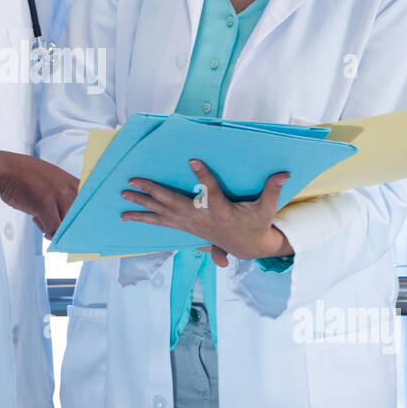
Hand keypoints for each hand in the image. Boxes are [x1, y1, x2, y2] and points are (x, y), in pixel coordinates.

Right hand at [0, 151, 79, 238]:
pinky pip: (54, 230)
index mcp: (75, 183)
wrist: (7, 170)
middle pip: (81, 221)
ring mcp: (59, 196)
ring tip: (43, 219)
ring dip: (57, 231)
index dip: (86, 223)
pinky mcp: (46, 205)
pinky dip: (48, 233)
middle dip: (70, 230)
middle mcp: (71, 188)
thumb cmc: (28, 177)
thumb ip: (67, 198)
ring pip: (67, 227)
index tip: (81, 231)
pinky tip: (38, 221)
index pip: (92, 208)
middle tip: (58, 228)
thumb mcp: (56, 182)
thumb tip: (73, 223)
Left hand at [120, 160, 289, 266]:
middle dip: (151, 192)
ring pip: (161, 215)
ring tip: (123, 197)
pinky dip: (144, 218)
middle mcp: (200, 219)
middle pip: (172, 204)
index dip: (204, 176)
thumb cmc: (255, 224)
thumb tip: (284, 174)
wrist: (248, 247)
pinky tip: (128, 216)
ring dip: (141, 206)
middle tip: (132, 182)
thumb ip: (272, 191)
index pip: (211, 192)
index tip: (193, 160)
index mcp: (220, 211)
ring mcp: (190, 225)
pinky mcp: (185, 227)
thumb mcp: (266, 208)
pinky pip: (160, 223)